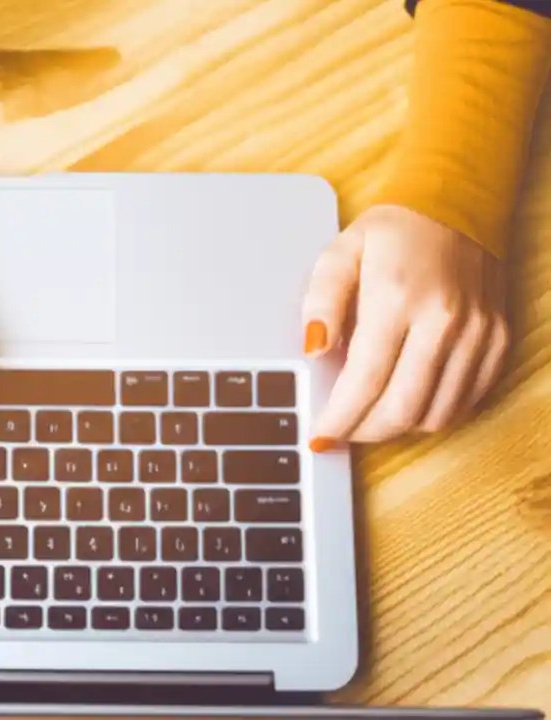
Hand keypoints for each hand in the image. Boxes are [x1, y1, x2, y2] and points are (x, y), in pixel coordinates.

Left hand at [302, 205, 508, 446]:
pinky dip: (434, 413)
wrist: (459, 204)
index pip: (364, 381)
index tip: (319, 437)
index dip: (339, 419)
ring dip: (398, 427)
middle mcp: (443, 321)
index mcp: (397, 298)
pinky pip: (467, 400)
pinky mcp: (498, 339)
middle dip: (365, 431)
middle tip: (341, 430)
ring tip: (369, 416)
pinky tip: (407, 400)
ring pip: (436, 413)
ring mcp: (477, 333)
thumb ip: (321, 302)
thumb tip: (314, 350)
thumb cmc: (393, 231)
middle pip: (402, 408)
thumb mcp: (340, 252)